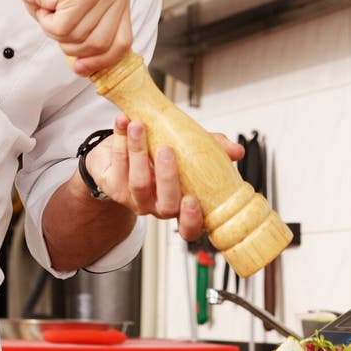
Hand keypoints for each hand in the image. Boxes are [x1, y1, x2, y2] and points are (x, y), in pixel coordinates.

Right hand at [8, 0, 132, 73]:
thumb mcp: (82, 15)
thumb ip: (93, 36)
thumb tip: (93, 68)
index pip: (123, 43)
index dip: (101, 61)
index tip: (82, 68)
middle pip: (100, 45)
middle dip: (73, 46)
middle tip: (59, 25)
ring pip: (80, 39)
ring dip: (57, 33)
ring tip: (53, 11)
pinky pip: (62, 29)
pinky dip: (47, 24)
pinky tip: (47, 6)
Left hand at [85, 115, 244, 241]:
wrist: (126, 145)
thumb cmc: (165, 150)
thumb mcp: (193, 149)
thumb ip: (215, 149)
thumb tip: (237, 151)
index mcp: (181, 204)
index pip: (189, 228)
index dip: (191, 220)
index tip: (192, 200)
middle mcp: (158, 206)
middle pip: (164, 203)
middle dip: (166, 176)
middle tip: (166, 149)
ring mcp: (135, 199)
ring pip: (138, 183)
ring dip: (138, 151)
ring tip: (139, 126)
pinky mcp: (113, 186)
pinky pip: (118, 165)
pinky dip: (119, 140)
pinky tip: (123, 123)